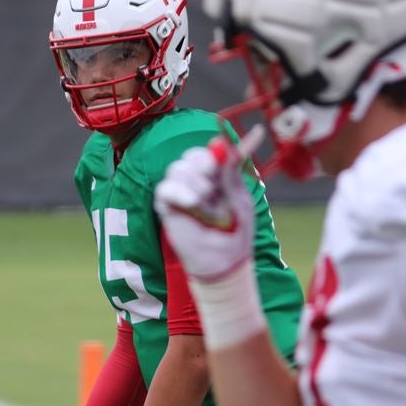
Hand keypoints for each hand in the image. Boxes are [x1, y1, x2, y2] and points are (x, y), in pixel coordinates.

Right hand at [155, 127, 262, 280]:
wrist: (222, 262)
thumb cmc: (235, 233)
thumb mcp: (239, 201)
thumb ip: (232, 175)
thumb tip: (239, 143)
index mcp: (218, 178)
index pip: (212, 152)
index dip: (218, 149)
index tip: (224, 153)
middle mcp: (198, 181)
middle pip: (192, 156)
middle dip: (203, 163)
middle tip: (212, 176)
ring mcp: (181, 192)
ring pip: (178, 169)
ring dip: (195, 184)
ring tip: (206, 204)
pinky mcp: (166, 205)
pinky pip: (165, 188)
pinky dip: (178, 192)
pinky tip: (193, 203)